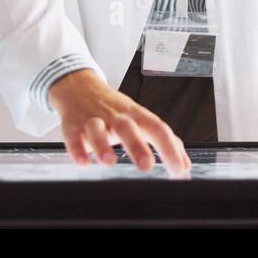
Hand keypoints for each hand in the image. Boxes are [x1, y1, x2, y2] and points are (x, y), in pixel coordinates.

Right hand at [48, 69, 191, 175]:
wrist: (80, 87)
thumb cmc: (115, 109)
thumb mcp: (141, 119)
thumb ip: (164, 141)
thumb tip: (185, 165)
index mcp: (137, 115)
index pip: (157, 128)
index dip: (169, 148)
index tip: (178, 169)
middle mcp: (116, 116)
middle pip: (128, 127)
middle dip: (137, 146)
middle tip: (147, 166)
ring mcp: (94, 119)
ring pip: (98, 128)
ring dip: (103, 145)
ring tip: (110, 161)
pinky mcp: (73, 125)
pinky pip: (73, 136)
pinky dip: (77, 149)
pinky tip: (82, 161)